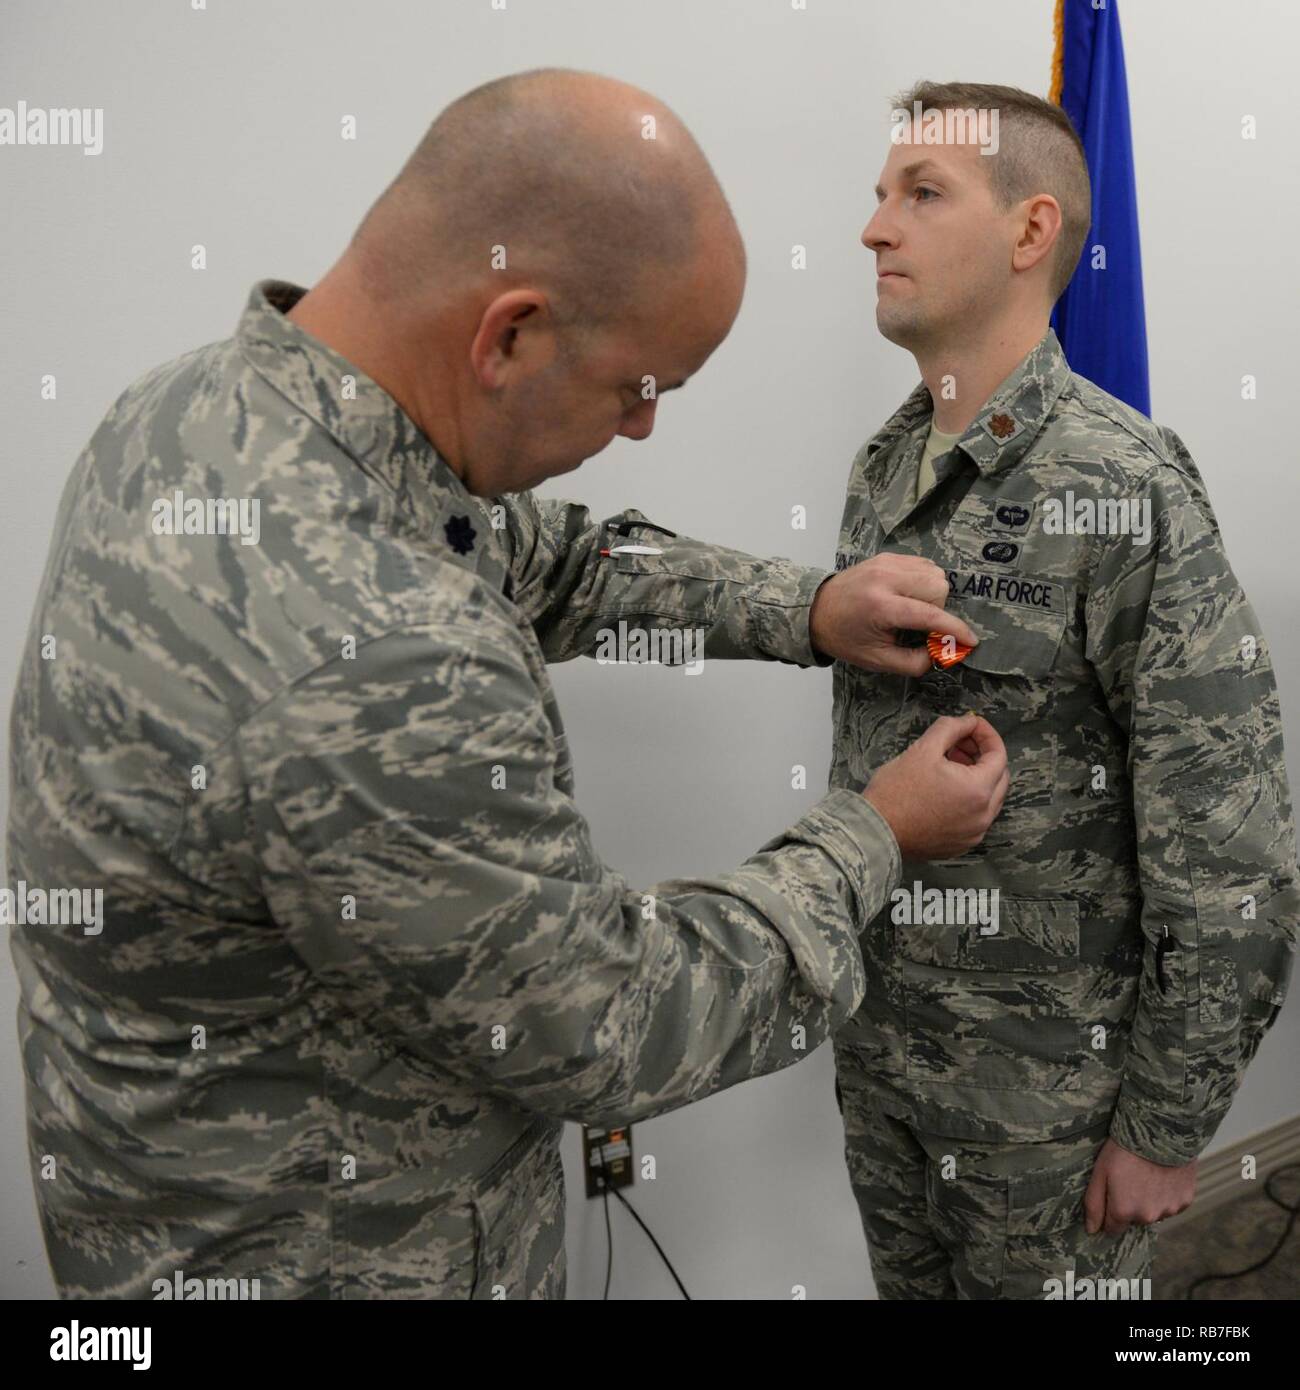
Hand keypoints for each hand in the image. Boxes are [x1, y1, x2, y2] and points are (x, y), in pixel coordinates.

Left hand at [809, 554, 977, 675]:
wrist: (815, 610)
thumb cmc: (846, 638)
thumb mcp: (877, 660)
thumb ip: (914, 662)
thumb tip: (944, 653)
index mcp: (881, 607)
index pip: (930, 615)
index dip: (955, 629)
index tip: (971, 641)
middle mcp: (886, 579)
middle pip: (938, 587)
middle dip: (938, 610)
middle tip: (920, 625)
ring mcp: (886, 563)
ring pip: (934, 573)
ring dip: (932, 594)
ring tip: (913, 609)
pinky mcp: (887, 556)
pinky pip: (923, 564)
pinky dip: (923, 581)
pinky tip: (908, 595)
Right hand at [863, 713, 1007, 858]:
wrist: (876, 832)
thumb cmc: (896, 789)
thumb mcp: (923, 749)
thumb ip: (951, 728)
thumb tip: (968, 721)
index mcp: (978, 789)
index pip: (998, 755)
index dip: (987, 735)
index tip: (971, 725)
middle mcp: (983, 815)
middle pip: (999, 778)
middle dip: (983, 756)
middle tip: (958, 745)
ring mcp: (974, 833)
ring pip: (989, 799)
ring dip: (977, 778)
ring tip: (949, 767)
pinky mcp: (962, 845)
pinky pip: (976, 817)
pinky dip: (969, 800)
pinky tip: (946, 792)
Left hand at [1083, 1139, 1197, 1235]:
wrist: (1159, 1130)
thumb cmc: (1124, 1149)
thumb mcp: (1100, 1172)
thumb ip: (1094, 1204)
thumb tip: (1092, 1230)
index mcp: (1124, 1211)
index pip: (1112, 1228)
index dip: (1109, 1213)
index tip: (1110, 1195)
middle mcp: (1147, 1217)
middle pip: (1134, 1219)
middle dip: (1130, 1205)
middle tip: (1129, 1178)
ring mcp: (1169, 1210)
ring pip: (1154, 1212)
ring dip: (1149, 1200)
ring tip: (1146, 1173)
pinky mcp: (1185, 1200)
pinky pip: (1171, 1203)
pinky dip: (1166, 1194)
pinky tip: (1163, 1174)